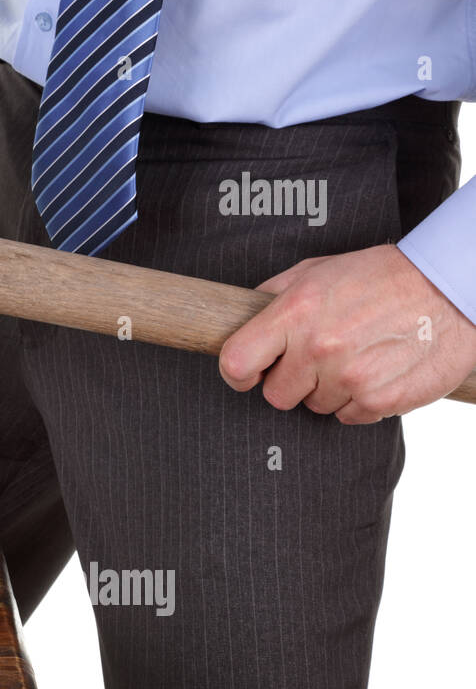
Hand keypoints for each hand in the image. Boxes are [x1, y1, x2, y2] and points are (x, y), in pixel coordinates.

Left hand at [218, 244, 475, 422]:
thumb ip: (274, 296)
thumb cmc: (383, 277)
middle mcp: (319, 347)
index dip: (238, 373)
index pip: (236, 362)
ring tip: (356, 356)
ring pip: (314, 407)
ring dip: (329, 389)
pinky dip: (359, 400)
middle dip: (292, 381)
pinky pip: (348, 417)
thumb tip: (241, 316)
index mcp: (295, 313)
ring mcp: (350, 377)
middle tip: (318, 357)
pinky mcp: (380, 400)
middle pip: (276, 395)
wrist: (452, 287)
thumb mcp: (318, 271)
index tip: (249, 373)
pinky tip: (376, 370)